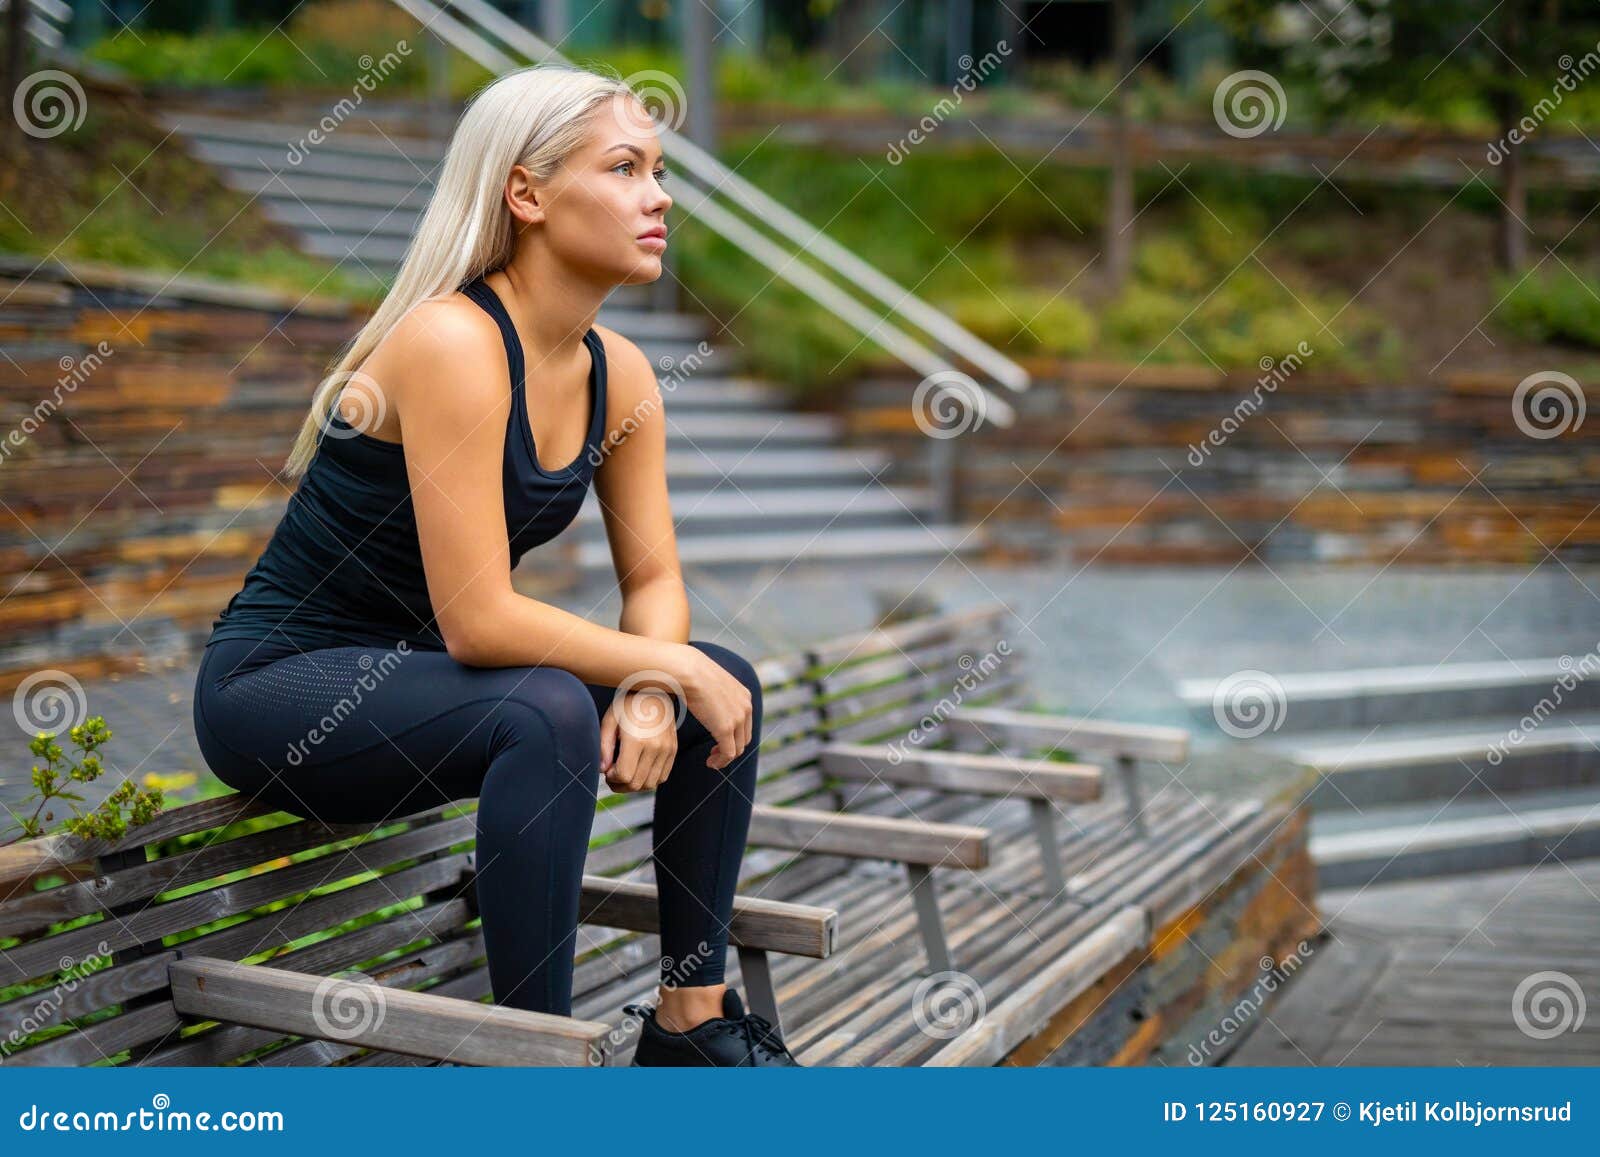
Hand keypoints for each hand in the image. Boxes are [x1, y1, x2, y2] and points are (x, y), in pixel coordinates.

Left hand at [600, 687, 677, 792]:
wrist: (655, 689)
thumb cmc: (629, 703)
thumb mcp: (610, 720)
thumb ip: (604, 747)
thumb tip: (602, 769)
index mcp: (637, 740)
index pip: (624, 776)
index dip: (612, 778)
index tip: (607, 771)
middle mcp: (655, 747)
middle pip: (637, 784)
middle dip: (621, 785)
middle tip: (613, 775)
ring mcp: (667, 750)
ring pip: (650, 784)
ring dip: (635, 785)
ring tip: (626, 773)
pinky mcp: (673, 750)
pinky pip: (662, 777)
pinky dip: (649, 780)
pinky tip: (639, 769)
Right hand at [675, 646, 752, 770]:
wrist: (689, 671)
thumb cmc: (692, 673)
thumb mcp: (713, 683)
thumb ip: (717, 694)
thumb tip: (707, 700)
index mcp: (745, 696)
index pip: (745, 724)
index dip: (734, 736)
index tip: (719, 741)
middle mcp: (746, 708)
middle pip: (744, 738)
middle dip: (731, 749)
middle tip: (715, 754)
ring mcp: (737, 719)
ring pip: (737, 749)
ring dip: (725, 758)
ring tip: (712, 761)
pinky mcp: (726, 729)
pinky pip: (728, 754)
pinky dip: (721, 762)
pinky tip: (710, 763)